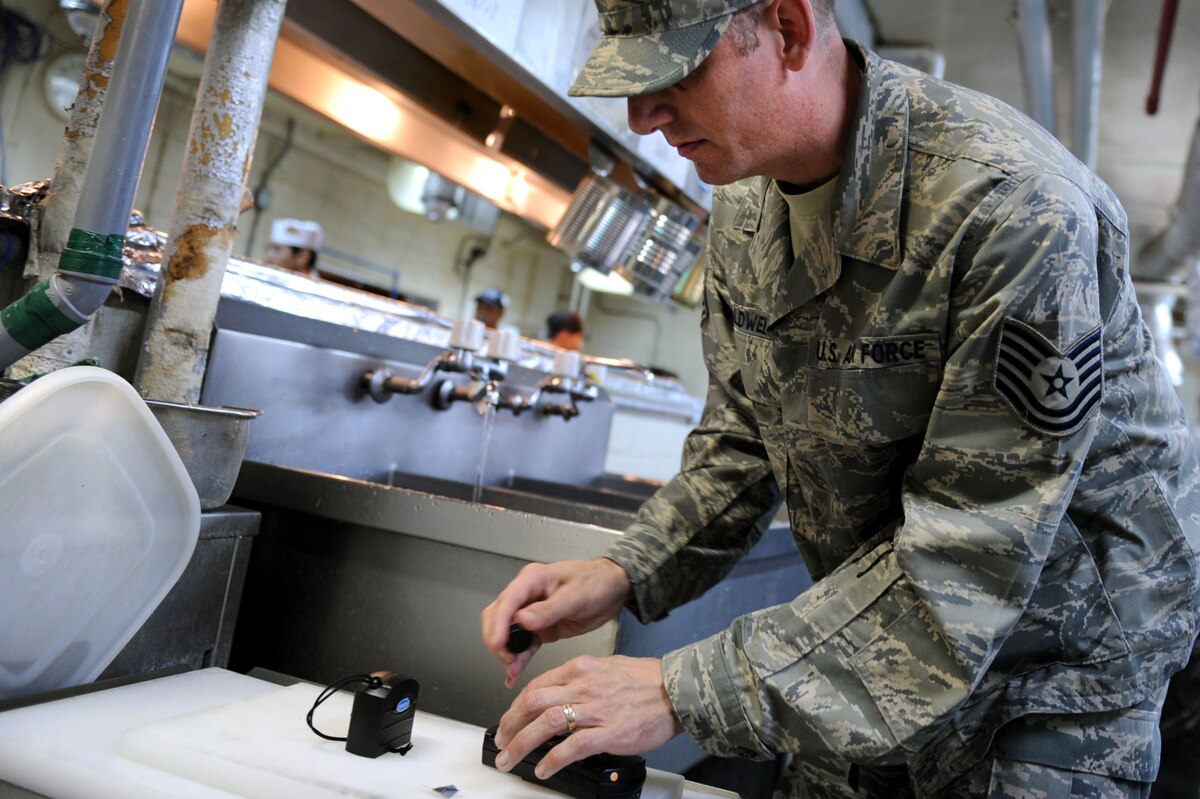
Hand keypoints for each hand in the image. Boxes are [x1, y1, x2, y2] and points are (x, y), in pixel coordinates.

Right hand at [481, 558, 630, 686]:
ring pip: (507, 633)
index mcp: (533, 579)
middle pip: (498, 617)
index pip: (507, 601)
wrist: (613, 589)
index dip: (498, 624)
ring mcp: (531, 612)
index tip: (497, 644)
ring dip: (506, 652)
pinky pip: (522, 644)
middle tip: (508, 660)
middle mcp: (527, 594)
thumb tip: (521, 620)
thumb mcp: (576, 596)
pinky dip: (517, 658)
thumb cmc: (597, 583)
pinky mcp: (539, 627)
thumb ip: (548, 610)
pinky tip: (514, 673)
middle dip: (498, 640)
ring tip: (513, 671)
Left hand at [491, 654, 682, 778]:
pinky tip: (544, 768)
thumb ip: (580, 679)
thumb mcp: (607, 666)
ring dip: (522, 743)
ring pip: (547, 723)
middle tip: (501, 741)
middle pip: (534, 702)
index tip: (509, 720)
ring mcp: (597, 709)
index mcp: (581, 668)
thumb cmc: (647, 680)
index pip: (537, 685)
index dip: (516, 706)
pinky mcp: (611, 732)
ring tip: (510, 758)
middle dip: (510, 724)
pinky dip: (554, 759)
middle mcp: (585, 686)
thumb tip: (557, 694)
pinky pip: (574, 746)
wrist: (678, 690)